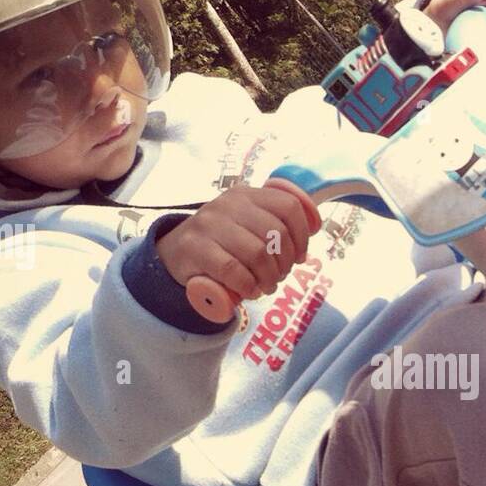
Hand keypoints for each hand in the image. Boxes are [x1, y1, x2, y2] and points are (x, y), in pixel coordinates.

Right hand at [156, 182, 315, 299]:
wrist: (174, 252)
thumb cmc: (222, 243)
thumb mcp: (247, 223)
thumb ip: (275, 221)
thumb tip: (311, 232)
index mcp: (247, 194)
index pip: (289, 207)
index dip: (302, 236)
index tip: (300, 256)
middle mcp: (228, 204)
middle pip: (276, 234)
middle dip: (285, 262)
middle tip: (279, 276)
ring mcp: (209, 224)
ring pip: (258, 253)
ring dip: (269, 277)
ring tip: (266, 286)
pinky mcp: (194, 248)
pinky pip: (233, 269)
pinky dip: (247, 285)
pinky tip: (250, 291)